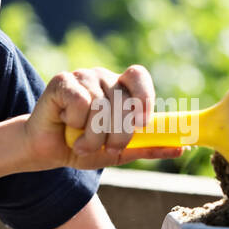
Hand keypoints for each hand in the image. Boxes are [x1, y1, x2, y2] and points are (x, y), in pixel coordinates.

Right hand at [24, 64, 186, 170]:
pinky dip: (75, 122)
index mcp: (118, 88)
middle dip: (118, 134)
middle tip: (105, 147)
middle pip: (123, 101)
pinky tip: (66, 124)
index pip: (138, 76)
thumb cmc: (82, 147)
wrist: (46, 151)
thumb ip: (148, 147)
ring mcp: (82, 76)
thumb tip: (181, 146)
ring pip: (101, 106)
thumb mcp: (119, 152)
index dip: (144, 96)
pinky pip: (81, 102)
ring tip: (81, 143)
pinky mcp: (62, 81)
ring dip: (93, 136)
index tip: (142, 122)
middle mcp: (102, 77)